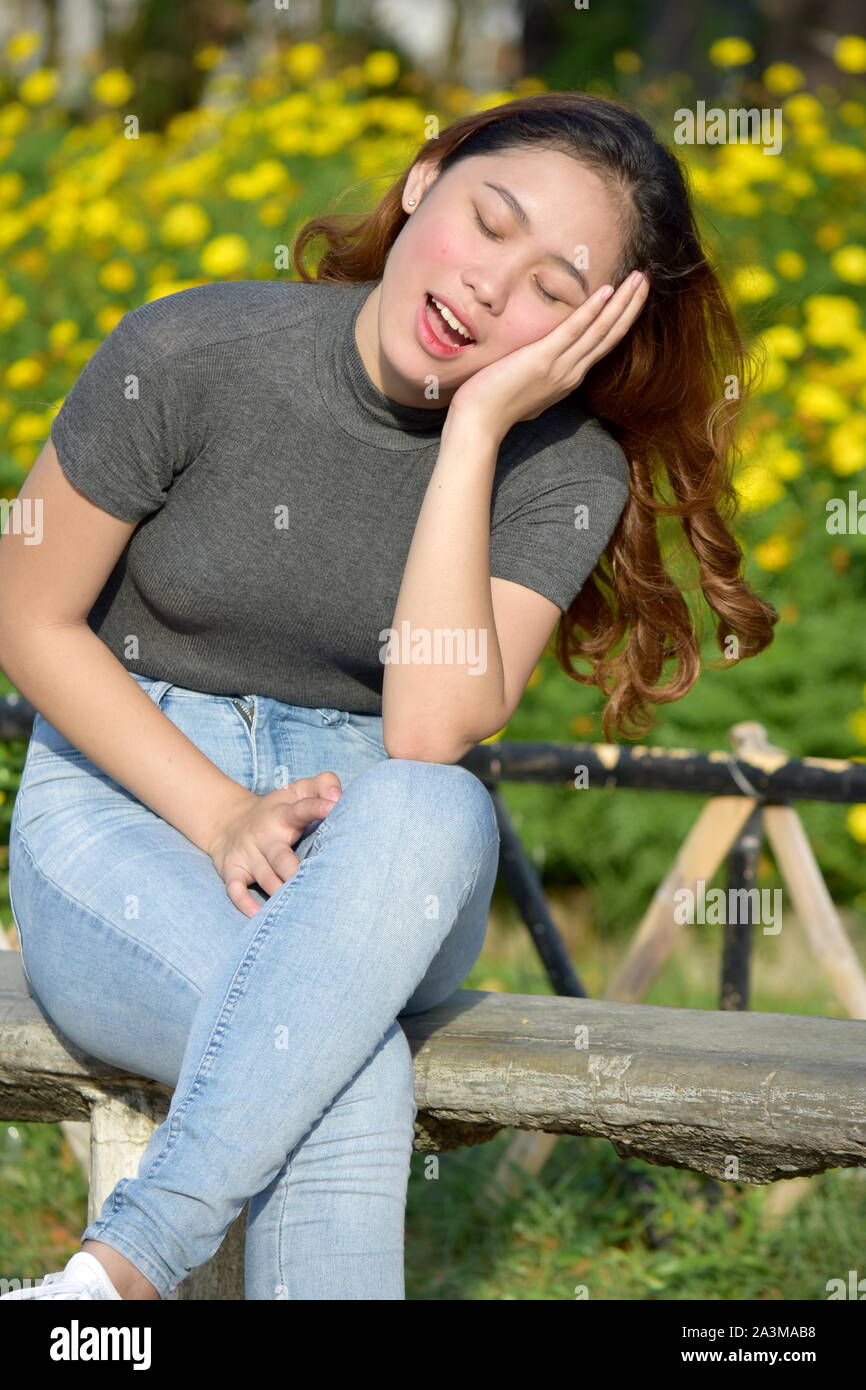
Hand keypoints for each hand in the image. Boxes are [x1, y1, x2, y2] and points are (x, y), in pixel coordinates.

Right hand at [207, 772, 342, 917]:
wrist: (227, 820)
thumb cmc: (277, 810)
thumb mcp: (297, 791)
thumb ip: (323, 785)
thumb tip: (339, 797)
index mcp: (284, 814)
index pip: (301, 808)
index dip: (317, 807)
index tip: (334, 806)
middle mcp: (265, 834)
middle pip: (281, 856)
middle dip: (293, 870)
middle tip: (313, 882)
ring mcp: (247, 854)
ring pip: (265, 877)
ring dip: (279, 892)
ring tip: (298, 907)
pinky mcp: (232, 870)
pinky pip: (235, 890)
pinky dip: (245, 904)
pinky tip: (258, 915)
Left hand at [446, 271, 648, 437]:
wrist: (479, 423)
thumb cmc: (494, 406)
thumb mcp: (527, 389)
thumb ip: (540, 375)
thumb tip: (538, 364)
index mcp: (568, 378)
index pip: (602, 345)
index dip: (620, 320)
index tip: (632, 297)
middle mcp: (572, 373)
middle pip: (610, 335)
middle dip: (631, 305)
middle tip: (647, 278)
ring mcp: (560, 367)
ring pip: (601, 331)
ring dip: (623, 302)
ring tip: (639, 278)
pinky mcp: (543, 359)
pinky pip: (573, 331)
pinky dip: (592, 311)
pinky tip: (607, 291)